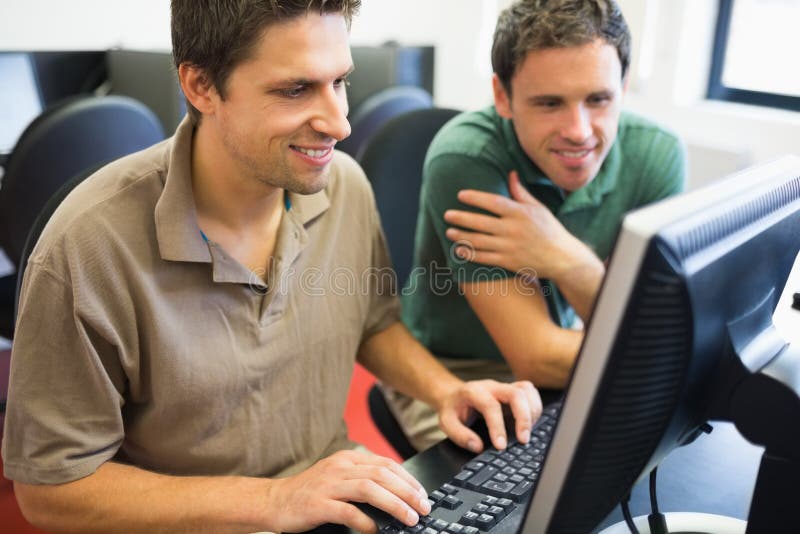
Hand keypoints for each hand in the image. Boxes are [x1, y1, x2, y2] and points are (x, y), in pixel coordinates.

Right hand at [267, 450, 430, 532]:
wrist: (275, 501)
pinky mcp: (318, 504)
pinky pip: (347, 511)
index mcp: (347, 459)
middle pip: (382, 475)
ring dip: (394, 504)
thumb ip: (363, 479)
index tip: (422, 494)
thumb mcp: (338, 477)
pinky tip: (376, 530)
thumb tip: (397, 494)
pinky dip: (365, 521)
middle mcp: (340, 467)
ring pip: (369, 489)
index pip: (385, 464)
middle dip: (407, 491)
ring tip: (409, 518)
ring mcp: (328, 485)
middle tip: (423, 507)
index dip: (408, 479)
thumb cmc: (310, 492)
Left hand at [437, 379, 541, 452]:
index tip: (501, 446)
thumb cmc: (452, 409)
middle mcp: (491, 386)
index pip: (491, 406)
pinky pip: (530, 392)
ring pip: (526, 391)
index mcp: (473, 392)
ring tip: (527, 432)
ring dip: (532, 412)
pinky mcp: (512, 390)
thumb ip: (460, 436)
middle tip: (523, 440)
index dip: (498, 427)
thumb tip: (478, 447)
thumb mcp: (446, 423)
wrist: (454, 395)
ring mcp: (503, 386)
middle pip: (515, 394)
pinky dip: (534, 407)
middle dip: (523, 418)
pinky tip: (529, 423)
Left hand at [444, 170, 597, 282]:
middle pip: (481, 222)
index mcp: (520, 213)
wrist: (562, 258)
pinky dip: (470, 254)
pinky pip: (485, 258)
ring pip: (479, 241)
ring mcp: (510, 247)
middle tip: (447, 215)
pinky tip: (459, 250)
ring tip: (449, 232)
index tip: (460, 195)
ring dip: (462, 236)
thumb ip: (521, 193)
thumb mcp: (538, 208)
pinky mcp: (509, 262)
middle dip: (461, 218)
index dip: (475, 198)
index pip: (493, 202)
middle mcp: (513, 230)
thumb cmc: (550, 230)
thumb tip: (510, 174)